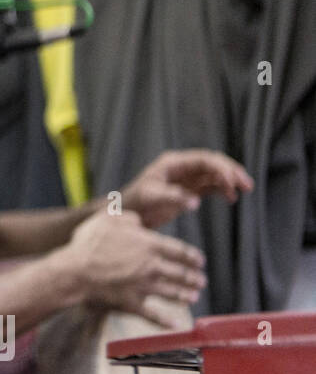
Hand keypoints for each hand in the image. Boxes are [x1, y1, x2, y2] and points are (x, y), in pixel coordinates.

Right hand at [58, 209, 206, 326]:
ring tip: (192, 297)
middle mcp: (151, 266)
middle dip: (192, 278)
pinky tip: (175, 325)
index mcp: (148, 244)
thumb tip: (138, 220)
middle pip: (179, 273)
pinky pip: (152, 314)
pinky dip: (165, 321)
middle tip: (201, 281)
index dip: (192, 256)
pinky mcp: (132, 302)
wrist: (75, 271)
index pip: (178, 251)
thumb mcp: (108, 218)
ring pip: (170, 293)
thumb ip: (128, 218)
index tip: (200, 261)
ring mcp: (143, 286)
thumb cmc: (89, 243)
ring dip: (184, 295)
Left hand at [120, 149, 253, 229]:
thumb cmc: (134, 203)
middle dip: (231, 172)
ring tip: (243, 191)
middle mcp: (182, 167)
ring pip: (214, 174)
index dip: (220, 168)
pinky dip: (222, 190)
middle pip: (213, 163)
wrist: (126, 214)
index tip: (231, 182)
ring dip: (230, 180)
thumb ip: (173, 198)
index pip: (203, 159)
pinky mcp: (189, 190)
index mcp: (172, 163)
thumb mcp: (151, 198)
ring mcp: (186, 178)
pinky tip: (231, 198)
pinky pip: (210, 186)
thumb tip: (196, 201)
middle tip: (247, 185)